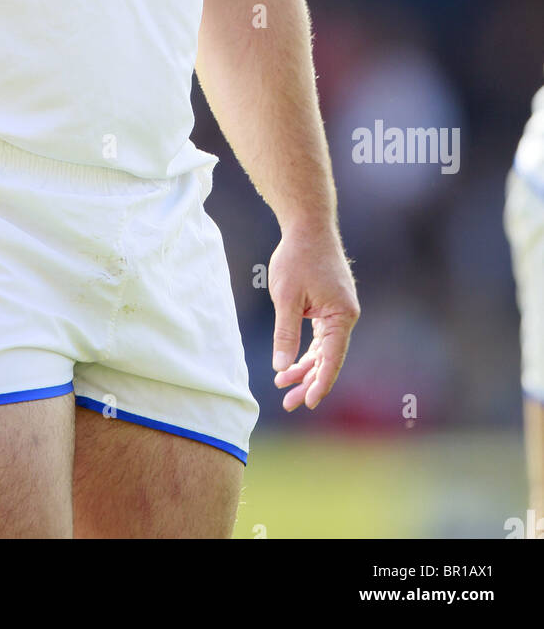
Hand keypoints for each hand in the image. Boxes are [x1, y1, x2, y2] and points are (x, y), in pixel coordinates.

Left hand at [268, 224, 358, 410]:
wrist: (307, 225)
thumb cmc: (297, 257)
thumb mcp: (286, 297)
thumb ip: (285, 334)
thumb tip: (281, 367)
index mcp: (342, 315)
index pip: (332, 358)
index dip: (320, 382)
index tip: (309, 403)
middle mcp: (346, 315)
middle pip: (329, 358)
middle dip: (308, 381)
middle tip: (289, 403)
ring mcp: (339, 311)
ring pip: (324, 349)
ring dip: (305, 367)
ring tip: (284, 387)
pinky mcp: (330, 306)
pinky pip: (321, 336)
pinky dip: (306, 350)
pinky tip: (290, 365)